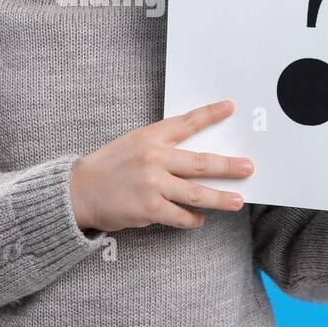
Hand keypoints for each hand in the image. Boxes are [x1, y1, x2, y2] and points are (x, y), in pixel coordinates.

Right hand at [70, 99, 253, 232]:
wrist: (79, 191)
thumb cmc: (109, 167)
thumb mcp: (133, 144)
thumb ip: (161, 147)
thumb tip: (196, 158)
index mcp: (149, 137)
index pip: (186, 122)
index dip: (210, 114)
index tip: (230, 107)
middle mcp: (153, 158)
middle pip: (201, 162)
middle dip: (228, 166)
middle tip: (248, 167)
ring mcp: (152, 185)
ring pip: (196, 193)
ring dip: (220, 198)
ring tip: (237, 201)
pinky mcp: (148, 209)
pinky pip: (180, 216)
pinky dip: (192, 219)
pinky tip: (199, 219)